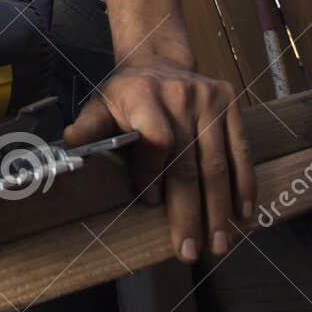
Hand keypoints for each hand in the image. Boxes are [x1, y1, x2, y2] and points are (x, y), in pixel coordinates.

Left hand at [61, 54, 256, 262]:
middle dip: (189, 212)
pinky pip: (240, 150)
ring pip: (216, 163)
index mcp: (143, 94)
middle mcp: (180, 94)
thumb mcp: (100, 105)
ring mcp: (209, 98)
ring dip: (219, 209)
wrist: (158, 59)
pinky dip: (243, 184)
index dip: (153, 175)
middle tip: (189, 252)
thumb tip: (68, 145)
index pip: (156, 141)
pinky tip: (242, 214)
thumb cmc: (125, 94)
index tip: (149, 204)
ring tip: (218, 245)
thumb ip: (89, 128)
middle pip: (188, 162)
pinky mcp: (230, 103)